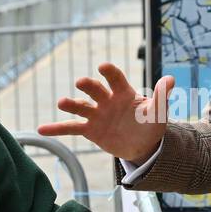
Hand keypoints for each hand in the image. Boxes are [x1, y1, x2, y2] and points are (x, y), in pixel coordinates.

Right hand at [38, 62, 170, 163]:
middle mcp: (107, 100)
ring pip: (81, 107)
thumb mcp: (158, 112)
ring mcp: (96, 114)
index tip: (103, 67)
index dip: (109, 72)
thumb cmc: (150, 123)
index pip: (115, 78)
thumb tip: (170, 79)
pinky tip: (41, 129)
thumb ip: (161, 96)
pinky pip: (71, 128)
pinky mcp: (90, 130)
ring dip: (71, 103)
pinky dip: (56, 129)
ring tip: (62, 102)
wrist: (142, 144)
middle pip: (95, 90)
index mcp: (123, 92)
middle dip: (88, 86)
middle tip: (81, 83)